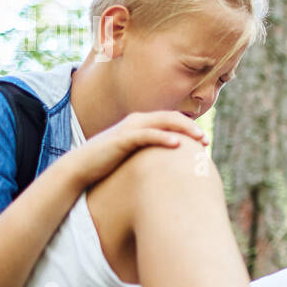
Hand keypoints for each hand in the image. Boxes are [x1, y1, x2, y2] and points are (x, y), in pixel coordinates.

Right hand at [69, 111, 208, 188]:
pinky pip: (147, 135)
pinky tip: (177, 144)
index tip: (204, 142)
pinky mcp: (122, 139)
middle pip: (171, 118)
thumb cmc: (107, 165)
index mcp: (141, 124)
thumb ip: (149, 156)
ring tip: (200, 139)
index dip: (189, 128)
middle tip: (206, 141)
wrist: (79, 168)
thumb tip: (168, 168)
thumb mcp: (133, 158)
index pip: (171, 121)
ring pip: (163, 122)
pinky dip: (163, 137)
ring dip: (184, 129)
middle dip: (191, 127)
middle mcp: (137, 121)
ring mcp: (129, 128)